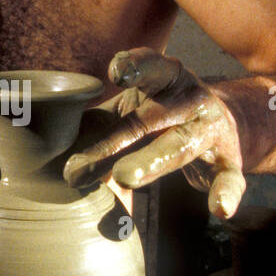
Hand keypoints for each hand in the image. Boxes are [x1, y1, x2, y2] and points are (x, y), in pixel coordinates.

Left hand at [63, 48, 246, 217]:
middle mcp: (190, 99)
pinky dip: (226, 193)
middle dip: (117, 139)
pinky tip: (220, 209)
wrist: (221, 124)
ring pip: (180, 146)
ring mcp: (210, 130)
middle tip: (81, 166)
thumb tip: (47, 153)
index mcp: (166, 78)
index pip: (150, 67)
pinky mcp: (228, 160)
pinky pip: (228, 178)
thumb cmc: (161, 115)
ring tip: (124, 178)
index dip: (135, 67)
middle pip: (151, 118)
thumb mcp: (132, 110)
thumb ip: (98, 125)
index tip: (115, 74)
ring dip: (151, 162)